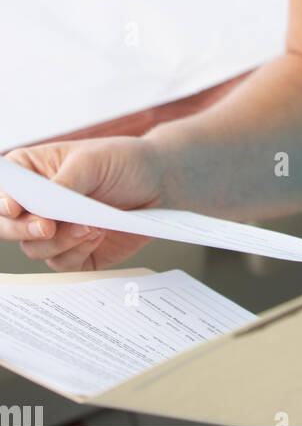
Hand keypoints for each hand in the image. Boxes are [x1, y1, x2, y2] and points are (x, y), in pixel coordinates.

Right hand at [0, 137, 165, 271]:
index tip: (14, 207)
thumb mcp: (91, 162)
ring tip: (91, 224)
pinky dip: (78, 251)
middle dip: (24, 229)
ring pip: (35, 249)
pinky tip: (99, 233)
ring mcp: (54, 231)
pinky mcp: (73, 253)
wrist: (161, 182)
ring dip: (60, 241)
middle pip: (6, 226)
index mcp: (31, 172)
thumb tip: (38, 207)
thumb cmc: (123, 161)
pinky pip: (62, 264)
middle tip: (48, 226)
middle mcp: (36, 205)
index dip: (1, 200)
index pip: (2, 189)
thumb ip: (62, 184)